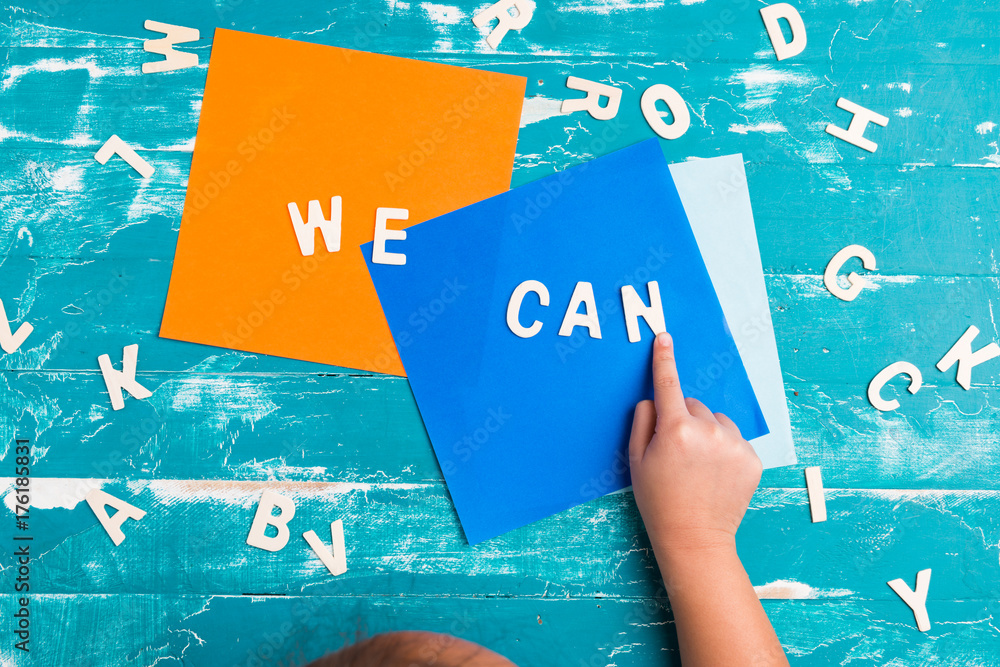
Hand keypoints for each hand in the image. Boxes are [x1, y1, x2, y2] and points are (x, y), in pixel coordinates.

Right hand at [629, 332, 762, 561]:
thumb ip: (642, 422)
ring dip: (707, 432)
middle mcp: (708, 431)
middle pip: (693, 404)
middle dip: (683, 419)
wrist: (695, 538)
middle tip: (676, 452)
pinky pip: (734, 438)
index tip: (664, 338)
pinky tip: (715, 473)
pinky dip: (724, 449)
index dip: (664, 359)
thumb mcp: (636, 461)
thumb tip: (654, 399)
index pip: (667, 384)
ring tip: (698, 465)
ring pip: (716, 420)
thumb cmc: (659, 501)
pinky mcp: (752, 458)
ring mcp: (734, 444)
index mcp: (675, 430)